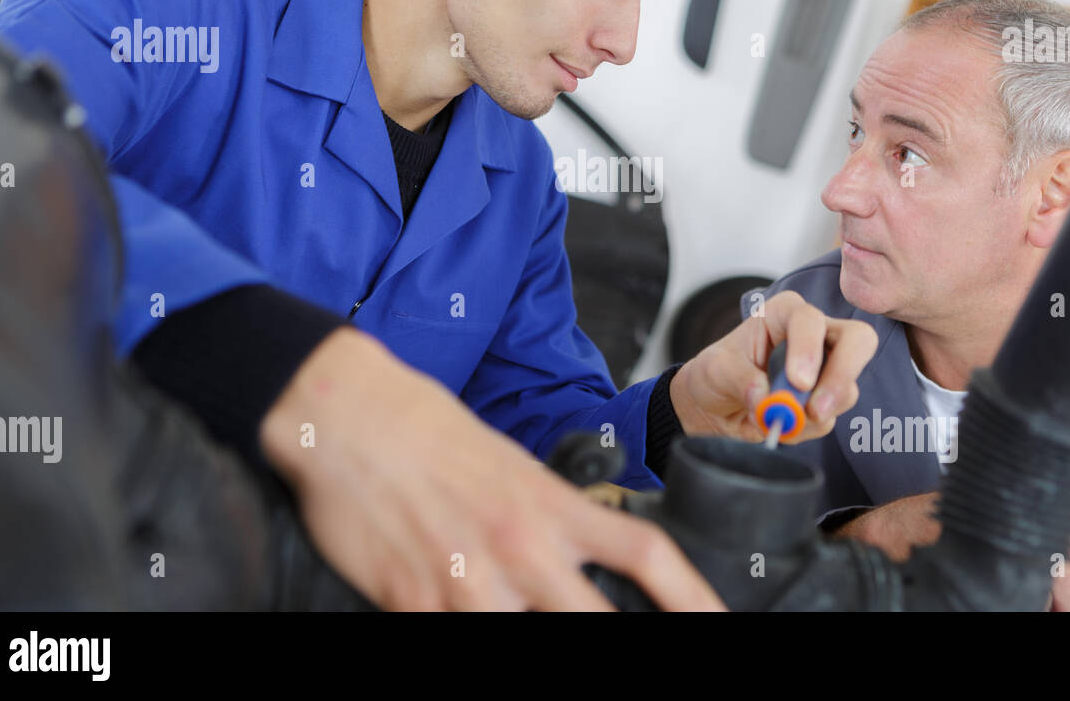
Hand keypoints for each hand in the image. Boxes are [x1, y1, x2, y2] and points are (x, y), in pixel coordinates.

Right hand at [260, 327, 724, 610]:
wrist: (351, 413)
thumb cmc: (428, 433)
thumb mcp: (510, 467)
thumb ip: (550, 518)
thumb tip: (580, 560)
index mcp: (552, 504)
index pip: (646, 554)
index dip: (693, 597)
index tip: (719, 624)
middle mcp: (522, 545)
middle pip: (597, 620)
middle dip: (621, 642)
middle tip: (643, 656)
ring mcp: (468, 577)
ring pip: (524, 639)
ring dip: (532, 638)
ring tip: (517, 619)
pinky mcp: (412, 599)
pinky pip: (450, 638)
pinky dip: (463, 634)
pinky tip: (460, 617)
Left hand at [669, 290, 877, 442]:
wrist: (715, 407)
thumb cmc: (716, 374)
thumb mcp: (715, 370)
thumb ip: (739, 379)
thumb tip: (764, 397)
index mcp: (784, 314)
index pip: (810, 320)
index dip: (809, 349)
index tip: (798, 381)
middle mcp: (814, 335)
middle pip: (858, 341)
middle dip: (841, 378)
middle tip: (816, 410)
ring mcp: (826, 368)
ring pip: (848, 388)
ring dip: (814, 413)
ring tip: (775, 418)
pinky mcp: (827, 399)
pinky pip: (831, 418)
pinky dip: (805, 429)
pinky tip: (781, 424)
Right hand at [832, 490, 1069, 611]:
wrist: (884, 536)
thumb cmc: (940, 528)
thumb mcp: (1001, 513)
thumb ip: (1046, 526)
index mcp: (1037, 493)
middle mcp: (1026, 506)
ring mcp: (1007, 533)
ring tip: (1054, 610)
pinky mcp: (988, 559)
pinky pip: (1034, 587)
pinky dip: (1040, 601)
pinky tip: (1031, 602)